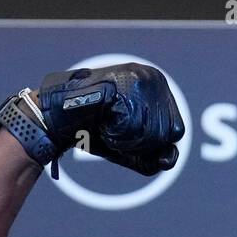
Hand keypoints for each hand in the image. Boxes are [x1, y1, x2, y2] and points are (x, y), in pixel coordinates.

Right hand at [37, 63, 184, 175]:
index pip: (176, 132)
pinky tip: (102, 121)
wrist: (59, 117)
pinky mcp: (123, 83)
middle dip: (140, 143)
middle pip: (167, 133)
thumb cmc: (96, 130)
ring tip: (107, 124)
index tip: (127, 134)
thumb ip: (158, 159)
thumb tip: (169, 159)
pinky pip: (134, 126)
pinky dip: (116, 135)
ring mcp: (140, 77)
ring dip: (127, 140)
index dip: (151, 144)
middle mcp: (154, 77)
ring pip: (153, 132)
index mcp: (160, 88)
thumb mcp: (133, 150)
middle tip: (115, 129)